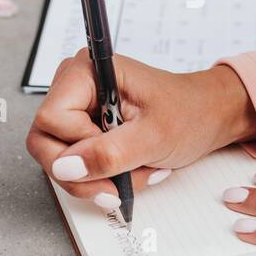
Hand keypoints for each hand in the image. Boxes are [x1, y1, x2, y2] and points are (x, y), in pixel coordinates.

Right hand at [26, 51, 255, 206]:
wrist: (210, 116)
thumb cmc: (190, 112)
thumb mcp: (154, 136)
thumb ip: (109, 153)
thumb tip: (66, 167)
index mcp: (87, 71)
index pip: (51, 119)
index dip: (79, 146)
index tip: (116, 150)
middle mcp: (74, 86)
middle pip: (45, 142)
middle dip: (84, 172)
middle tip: (119, 184)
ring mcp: (77, 109)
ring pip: (59, 160)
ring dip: (96, 179)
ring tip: (135, 174)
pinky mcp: (84, 129)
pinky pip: (75, 164)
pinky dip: (101, 177)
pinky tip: (130, 172)